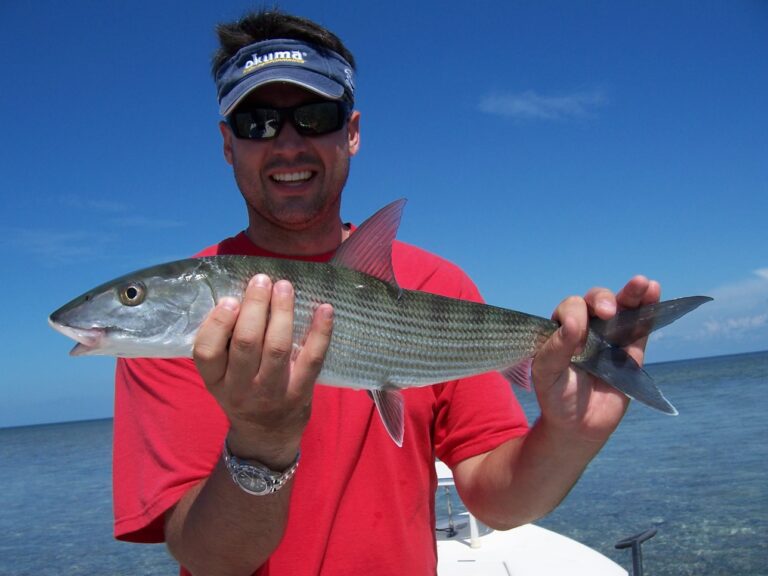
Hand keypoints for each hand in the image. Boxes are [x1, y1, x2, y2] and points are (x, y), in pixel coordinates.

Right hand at [193, 274, 333, 468]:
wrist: (267, 435)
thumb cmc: (242, 393)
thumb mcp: (221, 376)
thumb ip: (223, 344)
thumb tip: (240, 296)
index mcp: (215, 380)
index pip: (206, 351)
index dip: (217, 323)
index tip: (230, 299)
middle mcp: (240, 388)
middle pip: (246, 343)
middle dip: (254, 307)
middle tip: (262, 280)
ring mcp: (272, 392)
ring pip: (277, 347)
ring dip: (282, 312)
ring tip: (284, 287)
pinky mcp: (300, 392)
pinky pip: (312, 359)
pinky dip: (320, 332)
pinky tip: (325, 309)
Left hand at [531, 275, 660, 441]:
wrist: (579, 426)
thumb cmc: (556, 397)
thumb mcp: (546, 374)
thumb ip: (556, 349)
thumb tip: (574, 321)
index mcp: (562, 329)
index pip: (571, 308)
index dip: (575, 312)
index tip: (577, 328)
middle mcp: (586, 328)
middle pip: (596, 301)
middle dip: (603, 300)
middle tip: (607, 311)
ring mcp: (610, 338)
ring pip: (622, 308)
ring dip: (632, 293)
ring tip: (642, 282)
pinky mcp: (631, 351)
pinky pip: (641, 326)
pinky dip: (649, 308)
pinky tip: (654, 291)